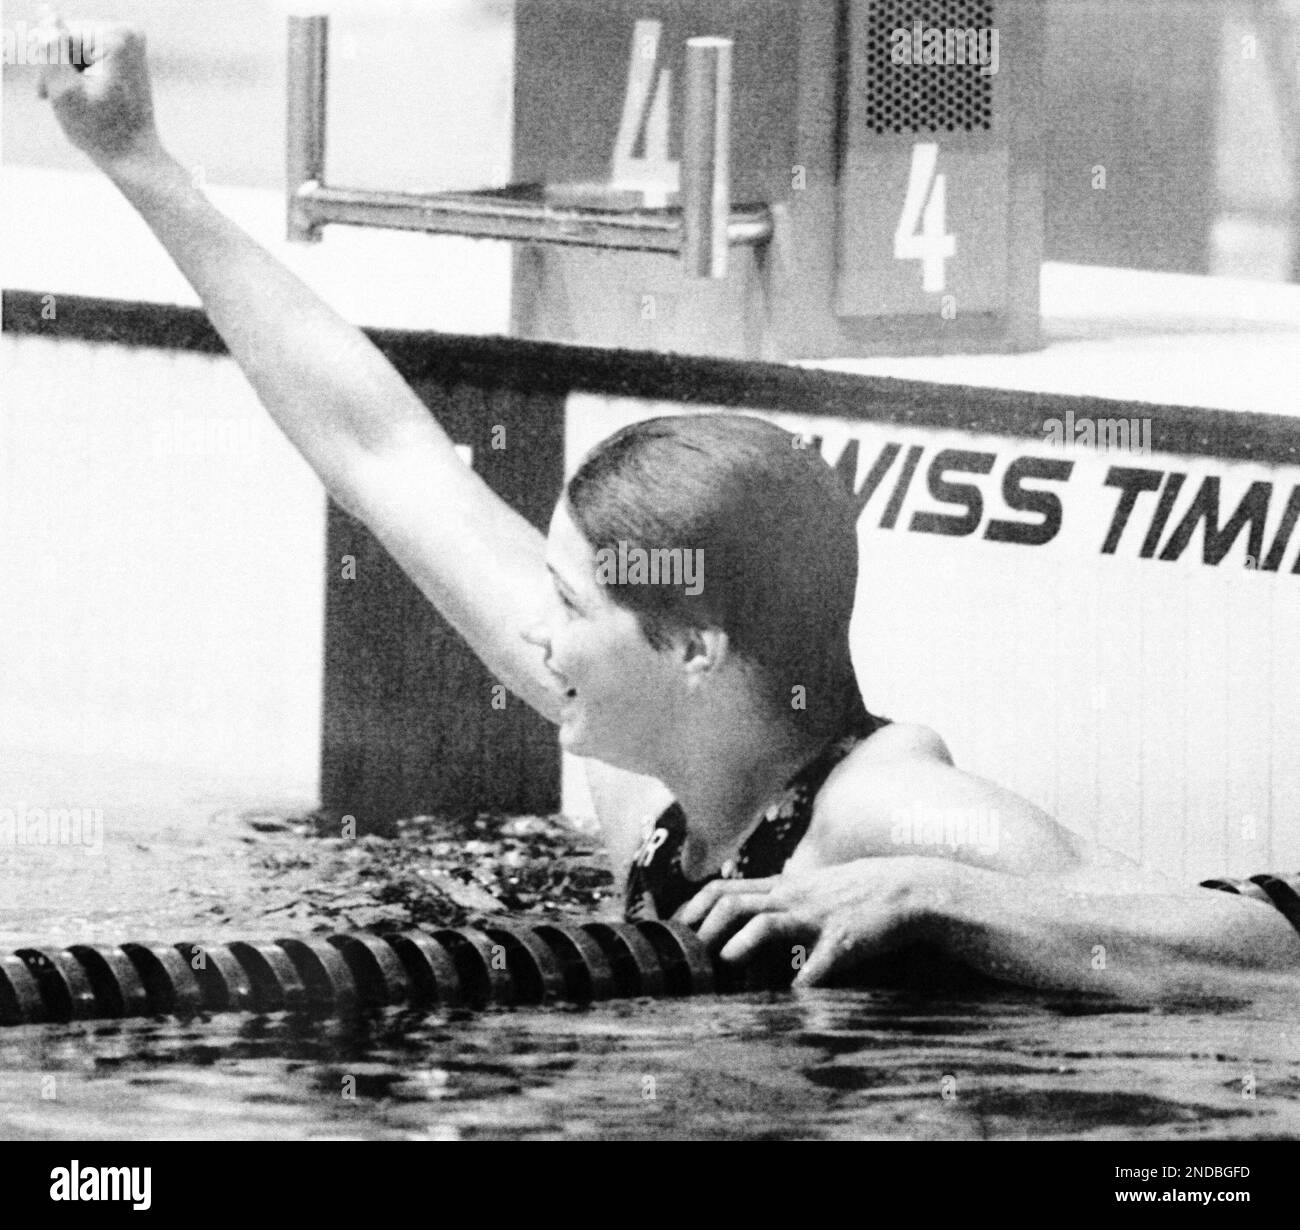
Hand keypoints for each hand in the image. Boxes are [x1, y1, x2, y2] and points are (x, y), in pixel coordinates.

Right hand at [36, 15, 163, 170]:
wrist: (134, 158)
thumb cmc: (99, 131)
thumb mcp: (63, 89)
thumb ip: (51, 48)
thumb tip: (48, 13)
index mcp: (116, 37)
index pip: (60, 37)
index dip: (51, 66)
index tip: (50, 95)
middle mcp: (130, 33)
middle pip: (71, 41)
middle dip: (62, 70)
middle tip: (66, 103)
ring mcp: (133, 44)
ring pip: (78, 50)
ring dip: (71, 76)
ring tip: (82, 105)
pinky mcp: (131, 55)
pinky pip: (91, 57)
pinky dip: (84, 78)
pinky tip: (91, 100)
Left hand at [674, 857, 960, 986]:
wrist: (906, 889)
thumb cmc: (854, 892)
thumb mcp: (809, 887)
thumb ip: (776, 897)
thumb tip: (741, 912)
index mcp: (782, 888)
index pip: (724, 888)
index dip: (693, 908)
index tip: (673, 930)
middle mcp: (792, 898)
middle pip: (735, 901)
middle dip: (705, 927)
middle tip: (689, 954)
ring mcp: (817, 917)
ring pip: (770, 921)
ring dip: (743, 941)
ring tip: (726, 960)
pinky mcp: (844, 940)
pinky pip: (821, 961)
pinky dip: (804, 980)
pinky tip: (792, 997)